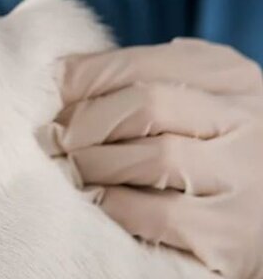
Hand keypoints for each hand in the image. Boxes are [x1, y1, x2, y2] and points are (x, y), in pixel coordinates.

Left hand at [43, 38, 262, 277]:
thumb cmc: (225, 150)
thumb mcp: (205, 99)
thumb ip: (156, 78)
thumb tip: (68, 73)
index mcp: (230, 75)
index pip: (137, 63)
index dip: (81, 79)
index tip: (51, 96)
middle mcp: (247, 117)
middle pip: (143, 105)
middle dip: (82, 123)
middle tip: (50, 139)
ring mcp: (247, 173)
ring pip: (150, 156)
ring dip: (93, 165)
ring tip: (71, 170)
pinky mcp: (236, 230)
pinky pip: (158, 213)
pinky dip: (115, 205)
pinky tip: (99, 201)